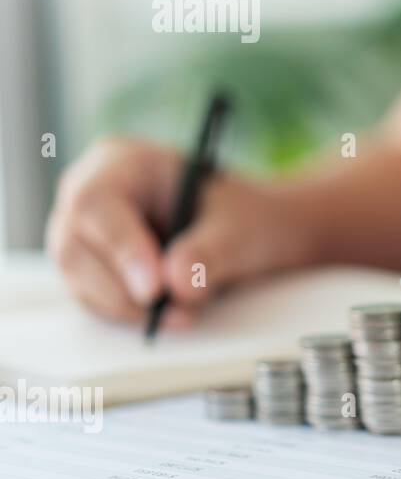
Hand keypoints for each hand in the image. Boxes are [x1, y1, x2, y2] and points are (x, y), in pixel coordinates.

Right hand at [45, 138, 309, 323]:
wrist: (246, 232)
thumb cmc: (240, 216)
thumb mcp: (239, 226)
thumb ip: (211, 251)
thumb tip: (177, 284)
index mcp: (121, 162)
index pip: (97, 203)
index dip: (122, 248)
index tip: (155, 288)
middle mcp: (90, 194)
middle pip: (76, 248)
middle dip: (125, 290)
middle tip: (178, 312)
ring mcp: (82, 233)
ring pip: (82, 282)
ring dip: (131, 309)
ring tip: (186, 313)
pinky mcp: (89, 269)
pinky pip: (95, 300)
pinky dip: (131, 316)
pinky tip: (173, 315)